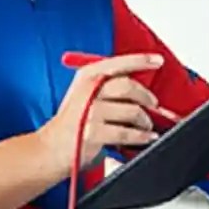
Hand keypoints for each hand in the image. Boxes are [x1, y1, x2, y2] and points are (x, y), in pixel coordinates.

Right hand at [37, 53, 164, 176]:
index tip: (158, 60)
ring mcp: (90, 112)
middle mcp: (88, 90)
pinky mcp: (94, 133)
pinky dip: (142, 136)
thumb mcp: (86, 94)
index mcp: (87, 76)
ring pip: (132, 111)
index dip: (142, 60)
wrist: (50, 149)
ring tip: (146, 126)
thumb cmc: (74, 122)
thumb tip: (142, 89)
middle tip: (154, 105)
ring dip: (145, 120)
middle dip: (147, 97)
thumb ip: (109, 85)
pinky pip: (127, 133)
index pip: (119, 63)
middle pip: (128, 86)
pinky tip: (147, 137)